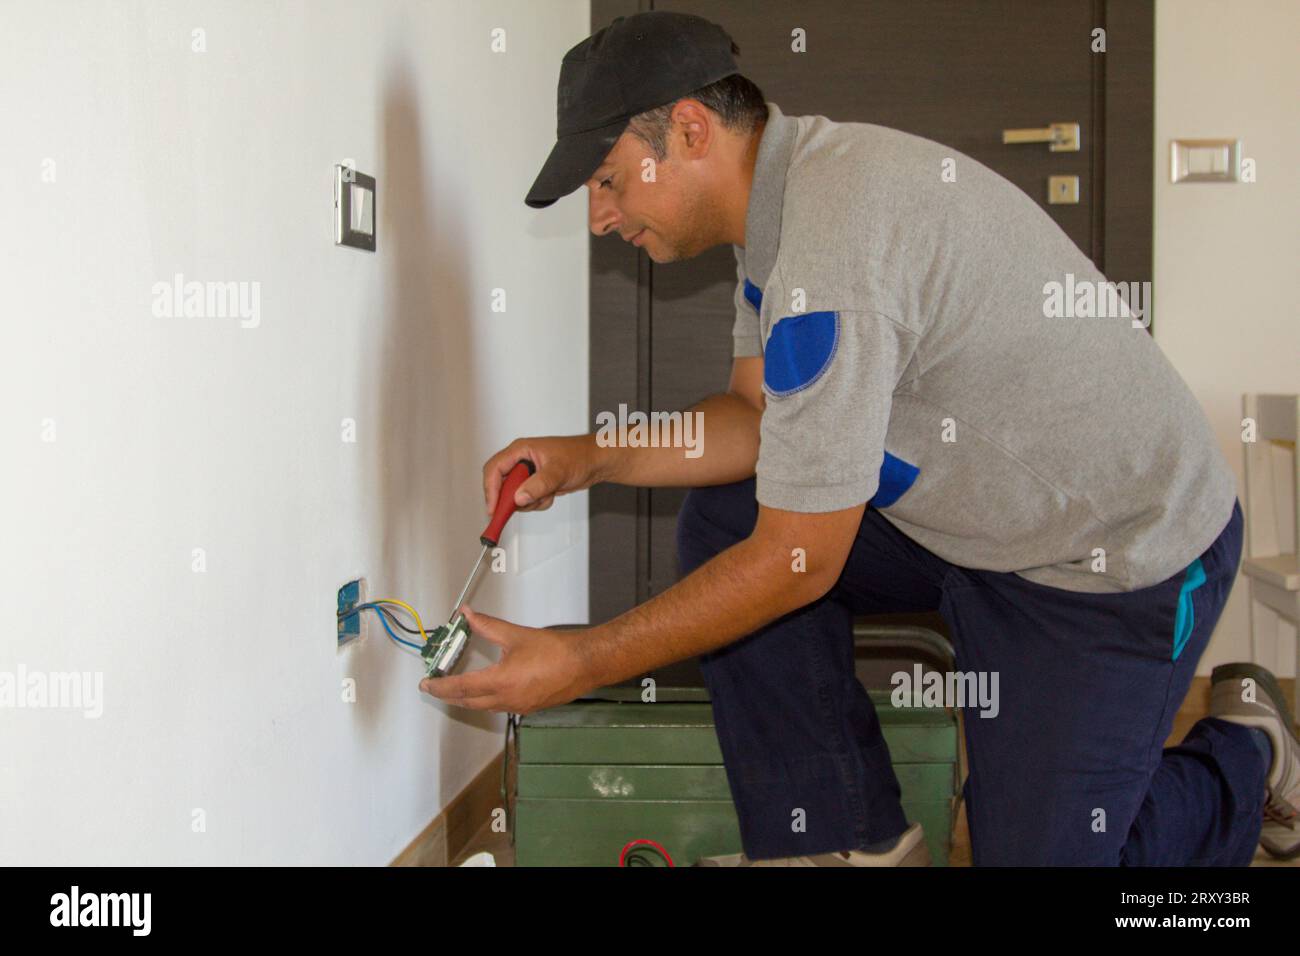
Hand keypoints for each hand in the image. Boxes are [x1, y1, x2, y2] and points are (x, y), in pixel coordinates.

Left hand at [418, 605, 595, 713]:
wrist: (584, 664)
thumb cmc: (557, 652)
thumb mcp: (516, 635)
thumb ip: (487, 625)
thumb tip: (468, 615)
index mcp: (501, 682)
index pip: (460, 687)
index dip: (439, 686)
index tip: (426, 683)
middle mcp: (507, 699)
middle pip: (468, 701)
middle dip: (448, 694)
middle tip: (435, 686)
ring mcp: (518, 706)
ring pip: (483, 706)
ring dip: (466, 698)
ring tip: (456, 687)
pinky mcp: (528, 708)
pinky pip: (498, 707)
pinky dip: (485, 700)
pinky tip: (486, 689)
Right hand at [482, 435, 607, 515]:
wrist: (595, 462)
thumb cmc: (579, 456)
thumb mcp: (557, 471)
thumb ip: (538, 485)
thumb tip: (519, 498)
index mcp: (520, 450)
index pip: (494, 469)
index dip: (491, 490)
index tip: (494, 508)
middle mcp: (520, 460)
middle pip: (501, 484)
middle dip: (511, 499)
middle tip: (518, 508)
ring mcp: (527, 473)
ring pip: (514, 495)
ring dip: (529, 502)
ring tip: (547, 494)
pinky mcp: (534, 483)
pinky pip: (527, 499)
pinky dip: (538, 502)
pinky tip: (551, 494)